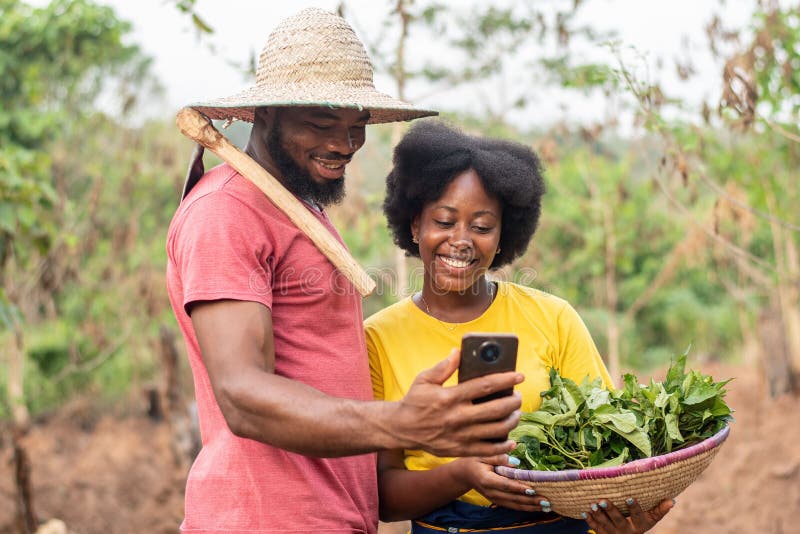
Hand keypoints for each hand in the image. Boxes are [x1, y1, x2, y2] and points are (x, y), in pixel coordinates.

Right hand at [392, 349, 522, 456]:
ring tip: (515, 413)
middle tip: (518, 396)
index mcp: (450, 397)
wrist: (402, 429)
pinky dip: (503, 447)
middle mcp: (458, 417)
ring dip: (512, 420)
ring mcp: (461, 436)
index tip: (519, 376)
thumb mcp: (424, 380)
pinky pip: (488, 450)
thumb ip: (443, 366)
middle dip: (513, 401)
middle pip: (496, 409)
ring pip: (496, 430)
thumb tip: (459, 352)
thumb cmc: (415, 401)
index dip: (506, 380)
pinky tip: (511, 440)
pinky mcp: (461, 450)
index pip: (485, 386)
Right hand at [455, 455, 549, 512]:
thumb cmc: (475, 460)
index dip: (519, 488)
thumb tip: (515, 461)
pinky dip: (526, 507)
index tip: (532, 489)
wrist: (464, 473)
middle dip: (530, 500)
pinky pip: (513, 506)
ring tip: (547, 506)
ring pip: (514, 505)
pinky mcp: (497, 501)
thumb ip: (499, 457)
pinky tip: (537, 507)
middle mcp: (490, 492)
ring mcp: (494, 498)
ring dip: (531, 506)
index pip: (505, 485)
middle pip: (512, 498)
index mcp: (486, 480)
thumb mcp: (484, 454)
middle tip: (546, 500)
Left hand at [584, 498, 673, 533]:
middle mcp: (627, 531)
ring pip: (605, 525)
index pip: (639, 517)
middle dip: (611, 511)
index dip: (635, 508)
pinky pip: (596, 529)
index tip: (630, 497)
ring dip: (599, 515)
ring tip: (593, 505)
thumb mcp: (650, 520)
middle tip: (603, 500)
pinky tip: (585, 512)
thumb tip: (672, 500)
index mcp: (640, 526)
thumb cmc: (639, 524)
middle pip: (619, 521)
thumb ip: (659, 510)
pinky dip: (590, 521)